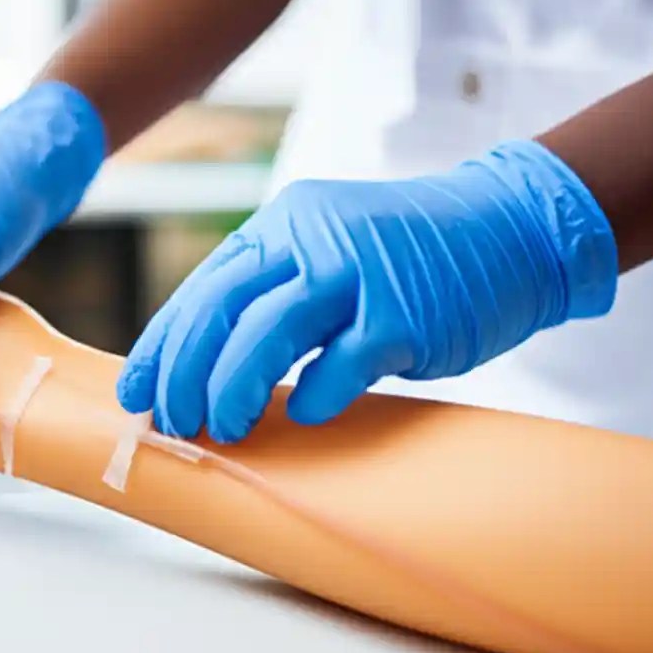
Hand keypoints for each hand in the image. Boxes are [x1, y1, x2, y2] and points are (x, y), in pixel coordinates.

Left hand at [117, 140, 617, 441]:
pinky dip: (314, 393)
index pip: (204, 288)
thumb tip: (210, 358)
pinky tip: (300, 415)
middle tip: (173, 422)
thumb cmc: (412, 254)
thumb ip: (277, 288)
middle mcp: (315, 240)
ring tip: (219, 428)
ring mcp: (361, 273)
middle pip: (222, 309)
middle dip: (185, 373)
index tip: (136, 391)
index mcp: (286, 225)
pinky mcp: (406, 313)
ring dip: (232, 387)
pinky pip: (344, 362)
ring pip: (268, 332)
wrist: (515, 227)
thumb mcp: (331, 248)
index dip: (163, 345)